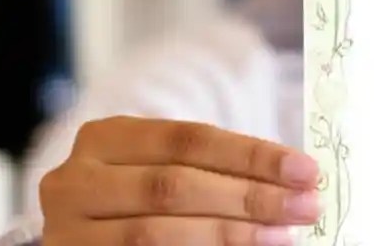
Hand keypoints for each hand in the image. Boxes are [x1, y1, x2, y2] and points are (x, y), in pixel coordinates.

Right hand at [40, 117, 320, 245]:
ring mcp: (67, 233)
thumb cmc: (135, 196)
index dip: (250, 155)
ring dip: (230, 236)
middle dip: (249, 197)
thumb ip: (213, 169)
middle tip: (306, 206)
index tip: (305, 170)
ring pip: (157, 235)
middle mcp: (75, 182)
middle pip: (175, 186)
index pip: (188, 139)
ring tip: (282, 236)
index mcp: (105, 138)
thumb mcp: (160, 167)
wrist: (72, 243)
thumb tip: (293, 180)